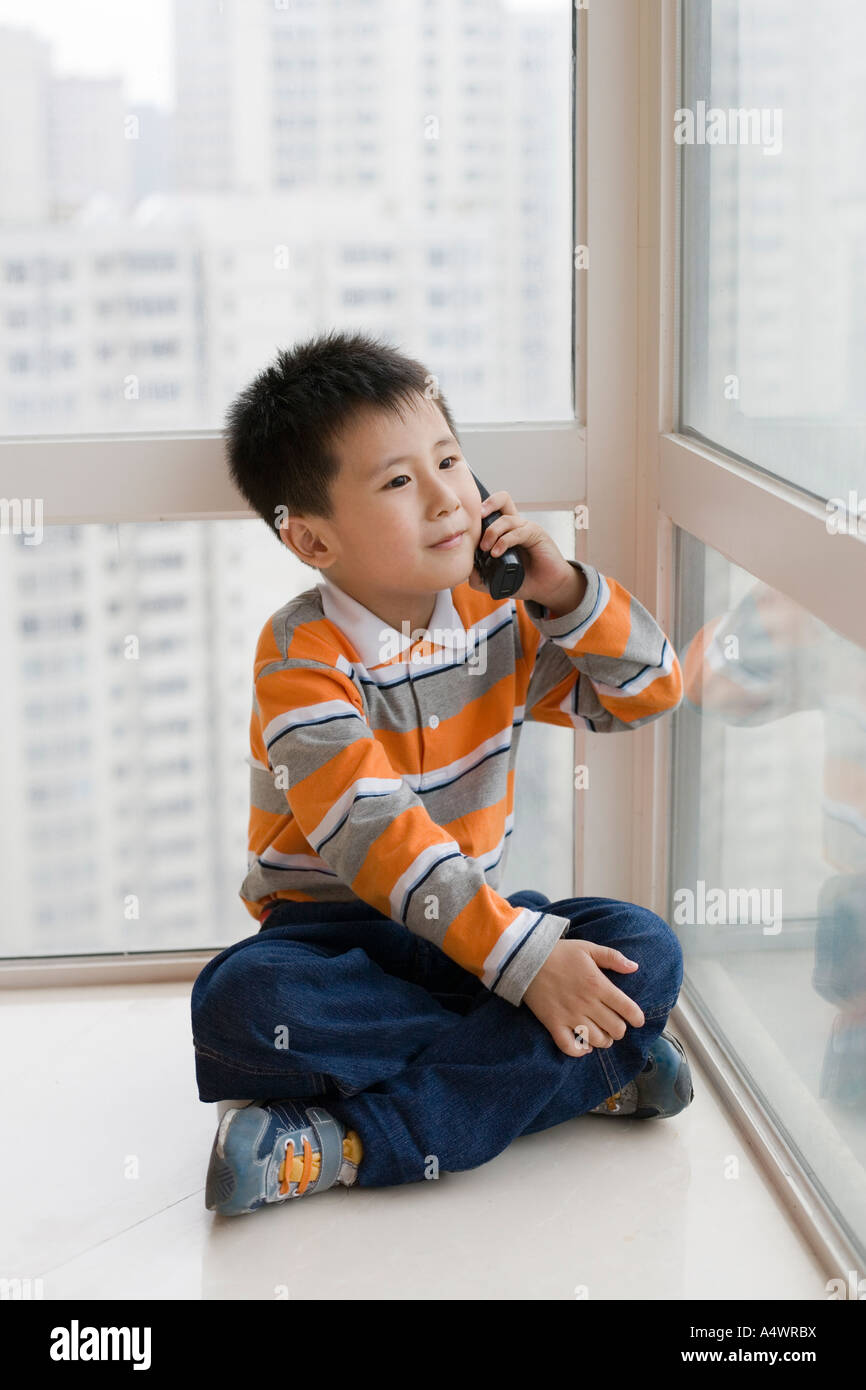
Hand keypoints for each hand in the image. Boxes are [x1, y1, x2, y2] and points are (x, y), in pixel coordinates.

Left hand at [468, 490, 574, 606]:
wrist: (545, 588)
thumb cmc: (523, 580)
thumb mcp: (494, 580)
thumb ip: (477, 575)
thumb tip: (464, 568)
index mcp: (504, 531)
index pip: (492, 509)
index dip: (479, 511)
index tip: (467, 524)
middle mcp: (515, 525)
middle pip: (502, 499)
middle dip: (486, 507)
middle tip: (475, 526)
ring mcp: (525, 528)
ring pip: (505, 519)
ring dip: (491, 532)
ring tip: (485, 549)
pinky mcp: (536, 534)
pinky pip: (517, 532)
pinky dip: (504, 541)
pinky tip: (497, 553)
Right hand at [522, 938, 645, 1057]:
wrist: (526, 958)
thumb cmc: (560, 952)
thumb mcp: (588, 948)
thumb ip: (613, 957)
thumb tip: (635, 967)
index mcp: (599, 985)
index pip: (628, 1009)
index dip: (637, 1018)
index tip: (637, 1020)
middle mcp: (587, 1004)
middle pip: (616, 1029)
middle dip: (620, 1029)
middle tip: (616, 1024)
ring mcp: (570, 1016)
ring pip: (597, 1040)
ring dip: (604, 1040)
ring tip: (603, 1035)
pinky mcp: (554, 1024)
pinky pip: (569, 1047)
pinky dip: (580, 1051)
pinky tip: (585, 1047)